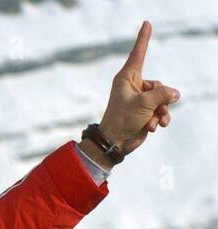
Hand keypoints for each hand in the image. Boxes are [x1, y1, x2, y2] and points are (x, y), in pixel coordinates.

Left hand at [88, 21, 178, 164]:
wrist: (116, 143)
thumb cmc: (122, 120)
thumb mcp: (144, 103)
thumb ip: (162, 94)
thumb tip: (175, 94)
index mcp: (127, 78)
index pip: (138, 54)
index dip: (143, 39)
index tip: (146, 23)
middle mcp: (133, 86)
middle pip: (159, 85)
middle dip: (160, 99)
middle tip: (151, 111)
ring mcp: (140, 99)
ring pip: (162, 99)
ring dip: (160, 112)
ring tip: (153, 122)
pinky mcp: (144, 111)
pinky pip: (161, 110)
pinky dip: (159, 119)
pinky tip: (153, 127)